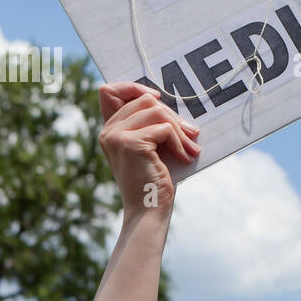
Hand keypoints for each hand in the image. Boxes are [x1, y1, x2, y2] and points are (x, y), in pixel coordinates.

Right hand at [97, 82, 200, 216]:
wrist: (149, 212)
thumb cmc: (154, 182)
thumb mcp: (151, 148)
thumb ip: (150, 125)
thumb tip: (167, 101)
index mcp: (109, 131)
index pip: (110, 90)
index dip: (134, 87)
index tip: (159, 100)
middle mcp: (108, 131)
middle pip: (144, 100)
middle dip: (174, 117)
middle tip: (192, 135)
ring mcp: (116, 136)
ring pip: (157, 111)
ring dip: (180, 130)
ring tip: (191, 149)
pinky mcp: (130, 143)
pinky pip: (164, 128)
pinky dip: (180, 143)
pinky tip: (185, 157)